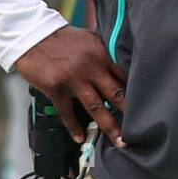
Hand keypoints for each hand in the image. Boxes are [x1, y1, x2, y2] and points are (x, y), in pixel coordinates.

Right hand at [15, 26, 128, 147]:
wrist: (31, 36)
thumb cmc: (61, 38)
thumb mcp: (88, 39)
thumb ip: (103, 52)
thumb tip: (119, 66)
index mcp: (101, 53)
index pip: (123, 75)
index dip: (135, 91)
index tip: (145, 105)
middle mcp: (90, 66)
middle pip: (115, 93)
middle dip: (129, 113)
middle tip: (140, 130)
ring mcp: (73, 79)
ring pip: (96, 107)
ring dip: (109, 126)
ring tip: (120, 141)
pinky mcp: (57, 88)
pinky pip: (68, 113)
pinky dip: (74, 128)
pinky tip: (80, 138)